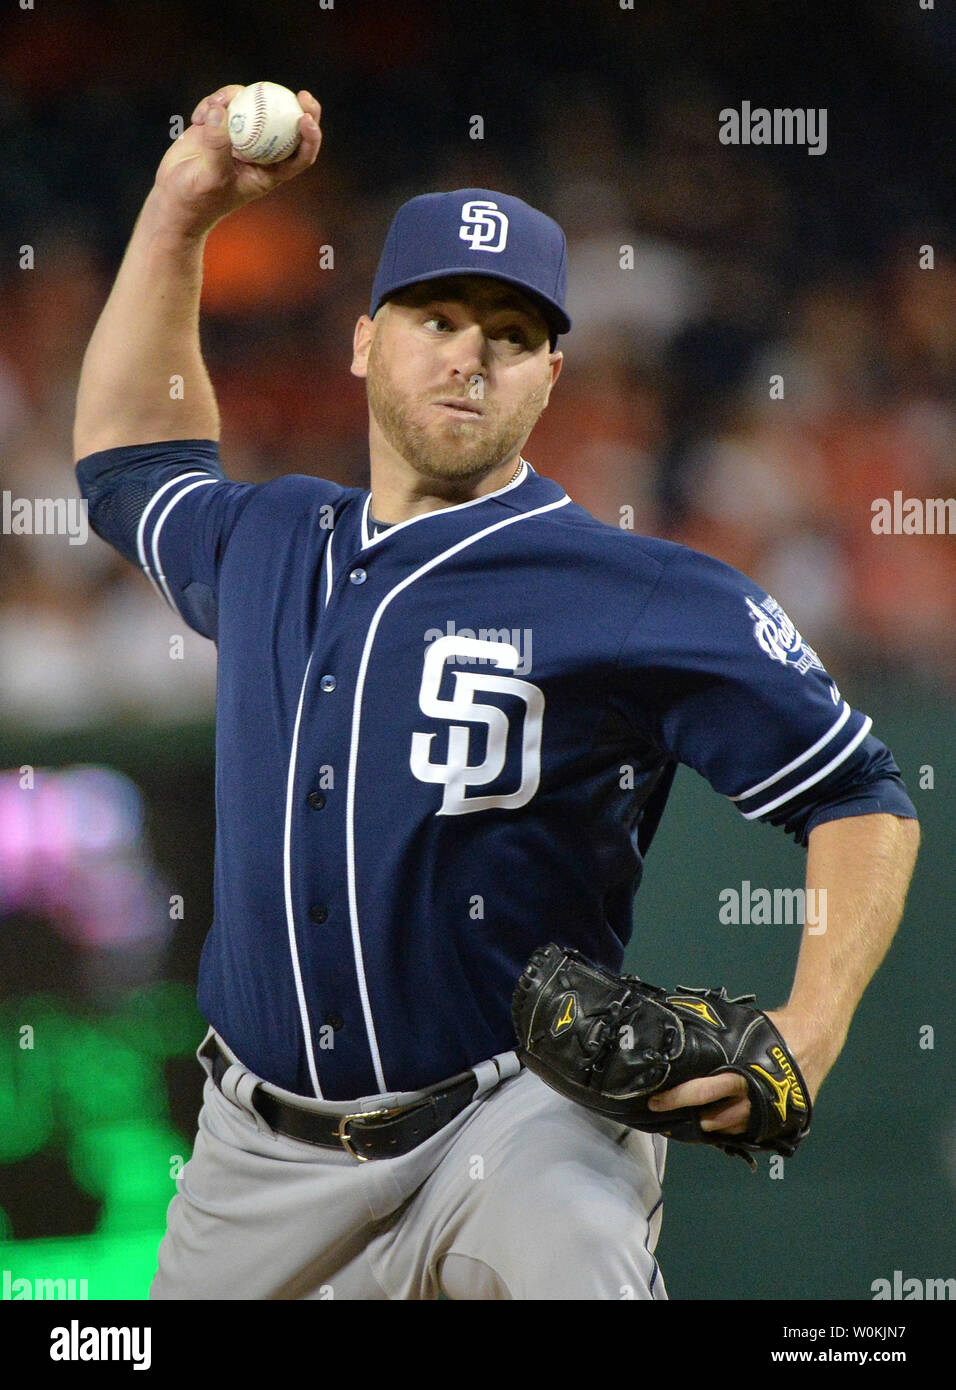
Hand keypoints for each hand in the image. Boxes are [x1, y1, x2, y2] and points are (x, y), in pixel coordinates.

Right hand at [152, 85, 322, 238]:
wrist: (172, 198)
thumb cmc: (196, 199)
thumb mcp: (209, 177)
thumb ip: (217, 146)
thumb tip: (221, 110)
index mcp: (268, 172)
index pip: (299, 156)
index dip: (310, 138)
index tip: (306, 119)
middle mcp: (259, 152)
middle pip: (286, 125)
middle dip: (298, 108)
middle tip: (301, 94)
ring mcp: (241, 136)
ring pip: (253, 106)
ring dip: (237, 98)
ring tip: (213, 106)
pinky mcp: (220, 124)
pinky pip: (224, 103)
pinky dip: (211, 103)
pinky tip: (195, 118)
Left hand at [647, 1009, 829, 1137]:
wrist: (815, 1040)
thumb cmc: (773, 1031)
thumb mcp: (740, 1028)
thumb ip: (713, 1035)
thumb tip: (678, 1024)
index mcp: (741, 1073)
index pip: (702, 1091)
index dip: (676, 1097)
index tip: (655, 1100)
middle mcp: (753, 1099)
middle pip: (713, 1118)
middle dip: (688, 1115)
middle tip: (666, 1110)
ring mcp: (767, 1115)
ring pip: (729, 1129)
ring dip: (710, 1123)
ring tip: (691, 1114)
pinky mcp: (778, 1124)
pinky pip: (747, 1132)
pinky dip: (731, 1127)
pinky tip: (717, 1119)